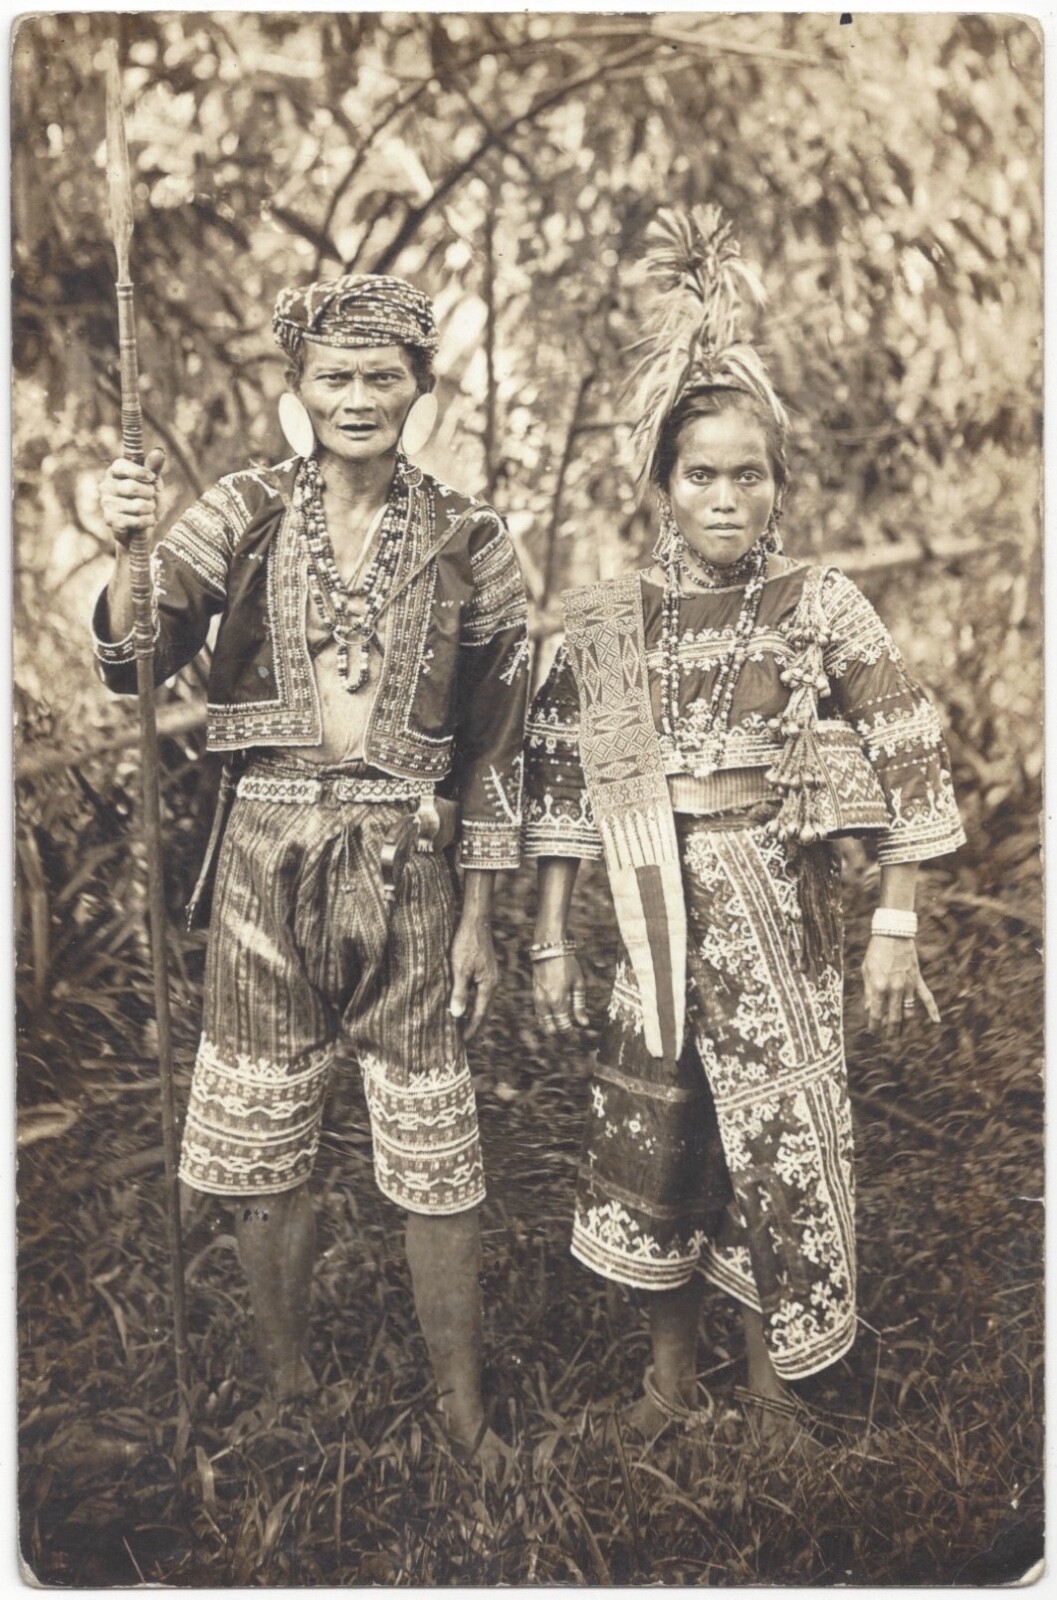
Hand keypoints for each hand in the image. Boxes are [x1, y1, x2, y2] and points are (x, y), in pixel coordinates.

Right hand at [100, 449, 164, 546]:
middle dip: (149, 494)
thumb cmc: (147, 498)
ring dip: (150, 510)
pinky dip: (146, 522)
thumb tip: (159, 451)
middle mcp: (106, 485)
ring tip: (148, 510)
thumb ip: (154, 467)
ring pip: (137, 506)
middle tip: (151, 497)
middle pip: (131, 487)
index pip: (121, 466)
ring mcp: (106, 503)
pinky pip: (135, 521)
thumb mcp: (153, 481)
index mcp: (115, 471)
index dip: (139, 472)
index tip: (151, 477)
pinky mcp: (110, 520)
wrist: (144, 524)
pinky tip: (144, 521)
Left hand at [449, 915, 498, 1040]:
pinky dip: (475, 1004)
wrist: (476, 922)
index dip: (471, 1029)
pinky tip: (467, 1005)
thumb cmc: (466, 944)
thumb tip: (457, 1015)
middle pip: (485, 1011)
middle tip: (465, 1042)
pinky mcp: (486, 970)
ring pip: (483, 1002)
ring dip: (475, 1016)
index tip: (463, 1043)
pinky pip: (481, 993)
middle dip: (475, 1027)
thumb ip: (459, 993)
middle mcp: (493, 983)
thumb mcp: (459, 969)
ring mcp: (491, 977)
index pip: (480, 1014)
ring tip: (465, 1028)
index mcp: (488, 985)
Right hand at [533, 952, 588, 1036]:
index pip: (563, 1025)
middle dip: (560, 1030)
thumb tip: (583, 1023)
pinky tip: (553, 1014)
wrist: (549, 950)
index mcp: (558, 1002)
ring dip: (551, 1025)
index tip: (576, 1033)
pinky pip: (538, 1012)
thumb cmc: (567, 965)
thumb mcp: (578, 984)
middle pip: (550, 1028)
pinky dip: (545, 1017)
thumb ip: (580, 1005)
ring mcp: (537, 999)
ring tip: (561, 1023)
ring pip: (542, 1022)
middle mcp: (545, 1003)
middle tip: (569, 1029)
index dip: (570, 1032)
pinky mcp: (534, 994)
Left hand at [862, 935, 940, 1037]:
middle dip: (890, 1032)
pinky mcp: (917, 980)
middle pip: (894, 1018)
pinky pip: (927, 998)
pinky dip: (932, 1010)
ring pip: (909, 1012)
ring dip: (906, 1025)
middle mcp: (894, 989)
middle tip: (887, 1041)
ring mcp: (908, 986)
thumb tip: (868, 1009)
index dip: (874, 1026)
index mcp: (879, 987)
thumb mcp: (866, 970)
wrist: (893, 933)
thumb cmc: (876, 951)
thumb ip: (868, 991)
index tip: (872, 1032)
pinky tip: (936, 1021)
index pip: (876, 1014)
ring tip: (901, 1035)